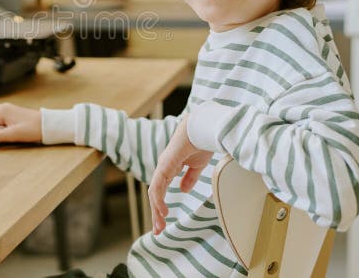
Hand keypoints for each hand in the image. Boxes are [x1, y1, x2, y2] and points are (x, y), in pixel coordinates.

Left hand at [148, 117, 212, 234]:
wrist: (203, 128)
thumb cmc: (201, 143)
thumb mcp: (196, 166)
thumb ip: (189, 177)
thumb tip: (183, 190)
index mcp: (169, 168)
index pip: (160, 190)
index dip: (161, 206)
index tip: (163, 222)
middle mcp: (163, 168)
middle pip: (155, 194)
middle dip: (156, 213)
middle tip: (158, 230)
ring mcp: (162, 166)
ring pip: (155, 192)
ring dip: (156, 210)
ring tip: (160, 226)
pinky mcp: (165, 165)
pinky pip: (158, 185)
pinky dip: (159, 199)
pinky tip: (162, 211)